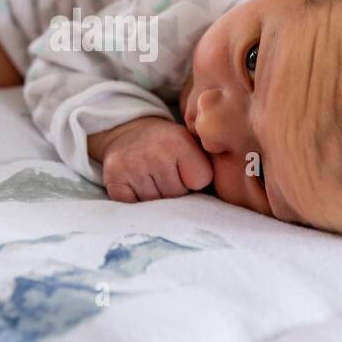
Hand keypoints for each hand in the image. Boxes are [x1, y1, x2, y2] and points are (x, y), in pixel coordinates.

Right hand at [87, 116, 212, 202]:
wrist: (127, 133)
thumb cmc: (166, 145)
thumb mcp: (190, 143)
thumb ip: (208, 164)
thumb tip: (227, 197)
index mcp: (177, 142)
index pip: (200, 181)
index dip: (194, 180)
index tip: (185, 168)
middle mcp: (154, 153)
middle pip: (178, 195)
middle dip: (176, 190)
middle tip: (165, 173)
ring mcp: (131, 167)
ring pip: (157, 204)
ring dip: (157, 197)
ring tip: (151, 179)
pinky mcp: (114, 181)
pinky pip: (135, 207)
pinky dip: (138, 202)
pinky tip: (137, 185)